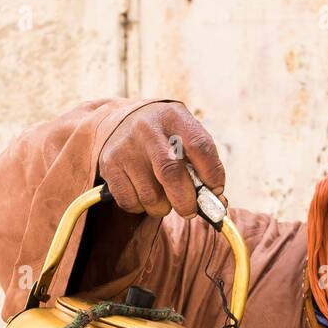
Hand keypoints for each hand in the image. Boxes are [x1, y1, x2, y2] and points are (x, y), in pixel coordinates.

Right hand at [98, 103, 226, 218]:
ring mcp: (126, 147)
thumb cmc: (162, 135)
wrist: (117, 120)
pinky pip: (131, 202)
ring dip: (163, 207)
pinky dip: (142, 207)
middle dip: (186, 201)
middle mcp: (148, 129)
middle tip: (190, 210)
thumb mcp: (183, 133)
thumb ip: (202, 163)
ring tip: (163, 196)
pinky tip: (143, 192)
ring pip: (151, 196)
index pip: (200, 146)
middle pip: (172, 174)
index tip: (216, 191)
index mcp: (174, 117)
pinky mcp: (110, 165)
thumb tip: (217, 203)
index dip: (212, 174)